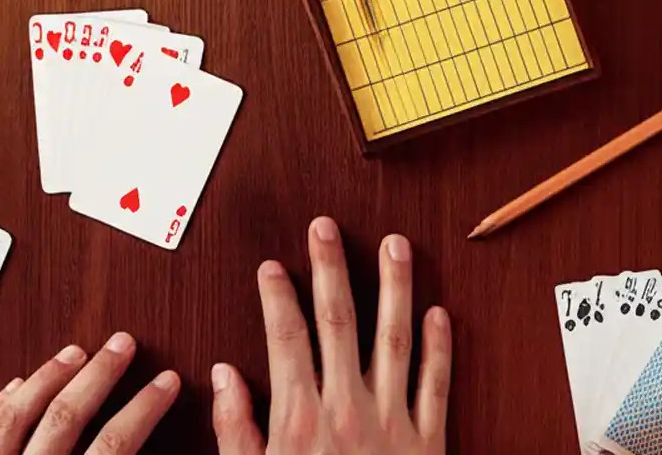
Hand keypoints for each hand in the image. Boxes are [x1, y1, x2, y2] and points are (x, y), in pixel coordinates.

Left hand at [0, 333, 179, 454]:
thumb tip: (139, 443)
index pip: (114, 446)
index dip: (145, 409)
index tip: (167, 384)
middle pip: (64, 418)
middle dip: (99, 375)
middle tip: (122, 345)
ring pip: (14, 417)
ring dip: (48, 379)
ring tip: (75, 353)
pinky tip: (15, 388)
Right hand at [211, 217, 451, 453]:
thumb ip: (235, 428)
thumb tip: (222, 376)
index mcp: (300, 420)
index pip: (285, 338)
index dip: (277, 296)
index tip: (271, 266)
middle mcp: (347, 411)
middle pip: (338, 322)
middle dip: (329, 268)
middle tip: (325, 228)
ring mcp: (392, 425)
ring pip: (394, 341)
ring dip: (395, 287)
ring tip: (395, 245)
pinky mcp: (427, 445)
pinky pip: (435, 387)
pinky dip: (439, 348)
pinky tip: (437, 313)